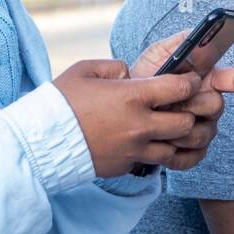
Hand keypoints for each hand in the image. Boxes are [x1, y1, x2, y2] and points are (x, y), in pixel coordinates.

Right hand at [53, 59, 203, 177]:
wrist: (41, 141)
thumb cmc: (61, 102)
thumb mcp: (86, 70)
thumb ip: (115, 67)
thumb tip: (131, 74)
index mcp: (132, 96)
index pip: (180, 89)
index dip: (191, 83)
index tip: (190, 81)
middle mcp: (139, 125)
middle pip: (187, 123)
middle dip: (192, 113)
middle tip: (187, 107)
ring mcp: (134, 150)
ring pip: (177, 149)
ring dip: (181, 139)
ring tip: (179, 130)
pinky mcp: (126, 167)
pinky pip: (155, 162)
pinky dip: (160, 153)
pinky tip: (159, 145)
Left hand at [129, 30, 233, 171]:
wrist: (125, 107)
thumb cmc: (145, 78)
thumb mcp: (159, 53)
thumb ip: (182, 42)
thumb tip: (204, 33)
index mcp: (206, 79)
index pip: (232, 79)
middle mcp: (210, 104)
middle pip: (216, 105)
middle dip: (190, 103)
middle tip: (167, 101)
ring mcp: (204, 128)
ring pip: (204, 132)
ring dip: (178, 128)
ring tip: (158, 121)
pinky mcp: (193, 151)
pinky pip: (195, 156)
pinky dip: (176, 151)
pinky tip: (162, 142)